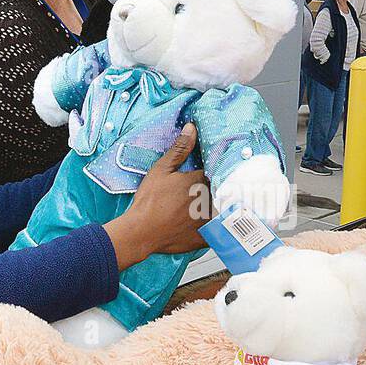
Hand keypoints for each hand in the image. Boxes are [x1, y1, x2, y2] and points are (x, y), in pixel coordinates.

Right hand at [104, 124, 208, 268]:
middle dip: (220, 187)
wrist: (141, 232)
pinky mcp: (207, 236)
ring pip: (224, 209)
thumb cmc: (149, 200)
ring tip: (214, 206)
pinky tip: (214, 225)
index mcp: (200, 180)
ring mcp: (209, 219)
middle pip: (222, 189)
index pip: (216, 170)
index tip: (210, 173)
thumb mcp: (161, 170)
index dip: (214, 170)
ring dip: (222, 206)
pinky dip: (220, 228)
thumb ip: (179, 149)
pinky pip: (220, 231)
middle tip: (208, 191)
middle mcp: (208, 199)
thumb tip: (192, 128)